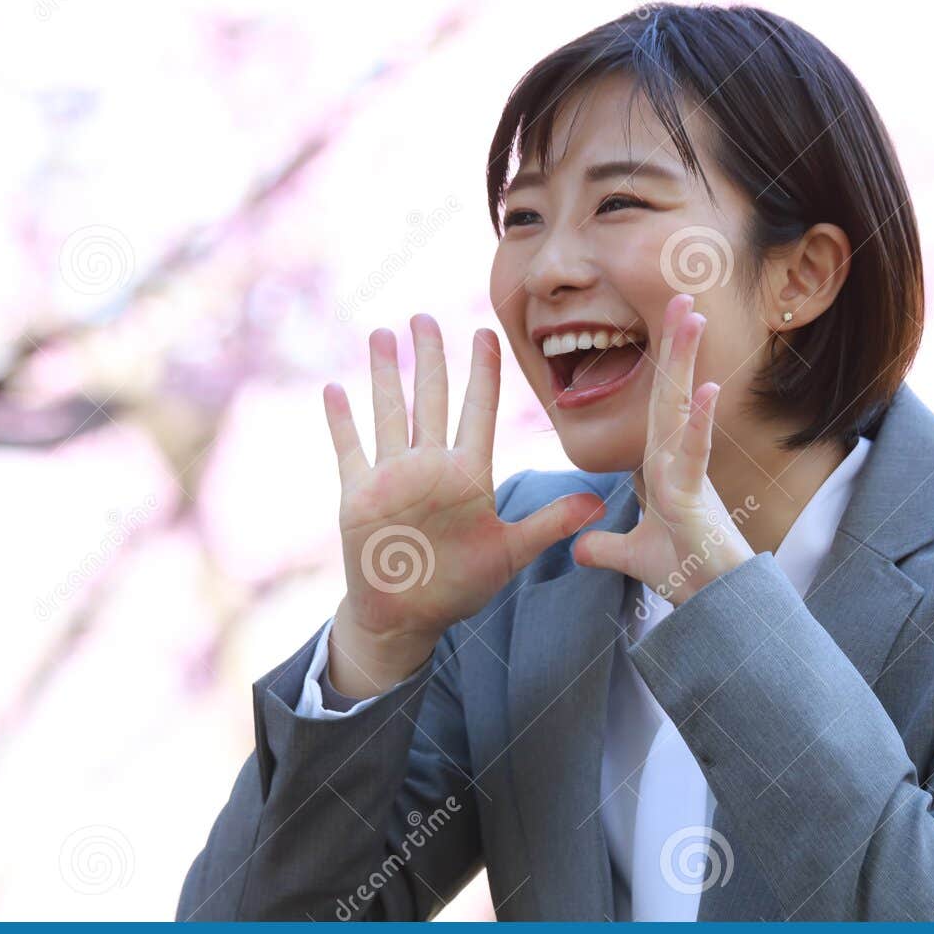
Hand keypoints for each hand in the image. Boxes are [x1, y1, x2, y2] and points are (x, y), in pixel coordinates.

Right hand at [323, 315, 605, 695]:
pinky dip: (342, 421)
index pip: (478, 410)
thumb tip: (599, 504)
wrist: (408, 617)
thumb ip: (549, 523)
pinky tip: (334, 388)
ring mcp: (393, 477)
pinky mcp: (359, 495)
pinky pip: (350, 449)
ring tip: (381, 333)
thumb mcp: (510, 553)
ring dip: (383, 374)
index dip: (482, 372)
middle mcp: (430, 466)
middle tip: (423, 316)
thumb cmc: (461, 585)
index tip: (486, 332)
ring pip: (388, 412)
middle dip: (427, 357)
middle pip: (429, 398)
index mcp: (468, 474)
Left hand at [573, 294, 753, 604]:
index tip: (663, 326)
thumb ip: (606, 547)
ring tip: (693, 315)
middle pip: (671, 392)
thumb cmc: (685, 576)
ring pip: (682, 408)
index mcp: (662, 465)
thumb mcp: (632, 556)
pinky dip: (697, 421)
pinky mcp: (695, 498)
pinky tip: (703, 387)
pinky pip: (694, 452)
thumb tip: (579, 549)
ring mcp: (687, 475)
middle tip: (683, 294)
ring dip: (687, 361)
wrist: (711, 607)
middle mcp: (676, 461)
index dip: (660, 367)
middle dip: (675, 344)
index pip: (657, 405)